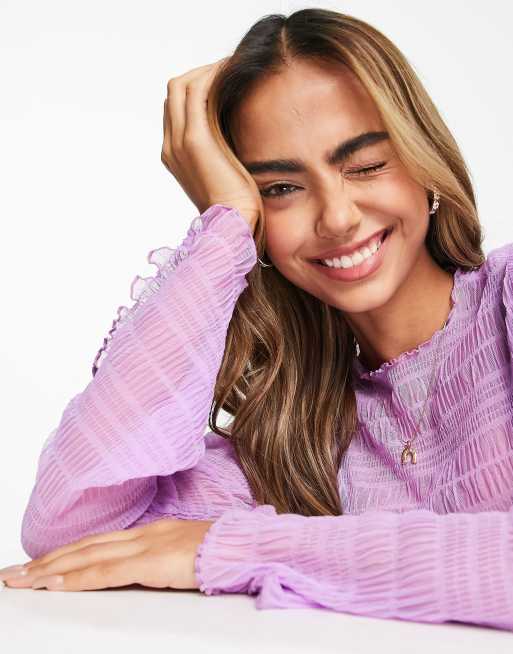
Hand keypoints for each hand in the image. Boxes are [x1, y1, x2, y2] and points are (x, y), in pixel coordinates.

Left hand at [0, 517, 213, 590]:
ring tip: (21, 580)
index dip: (66, 552)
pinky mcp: (152, 561)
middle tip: (13, 574)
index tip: (39, 563)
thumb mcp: (184, 553)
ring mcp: (146, 545)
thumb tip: (142, 570)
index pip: (98, 542)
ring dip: (49, 570)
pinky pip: (106, 571)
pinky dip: (76, 577)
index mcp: (150, 533)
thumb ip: (160, 558)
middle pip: (84, 547)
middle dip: (45, 561)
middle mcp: (143, 534)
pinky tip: (54, 583)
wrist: (245, 546)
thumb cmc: (221, 553)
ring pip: (87, 557)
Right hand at [161, 57, 262, 230]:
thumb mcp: (226, 173)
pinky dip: (213, 77)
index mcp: (174, 154)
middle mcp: (171, 145)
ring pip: (182, 86)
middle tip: (228, 69)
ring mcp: (179, 142)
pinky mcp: (195, 140)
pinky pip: (197, 92)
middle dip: (200, 74)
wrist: (231, 224)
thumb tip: (239, 129)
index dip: (196, 88)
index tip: (221, 82)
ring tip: (232, 66)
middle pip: (174, 91)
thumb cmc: (236, 205)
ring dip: (207, 71)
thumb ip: (223, 151)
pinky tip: (232, 73)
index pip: (176, 107)